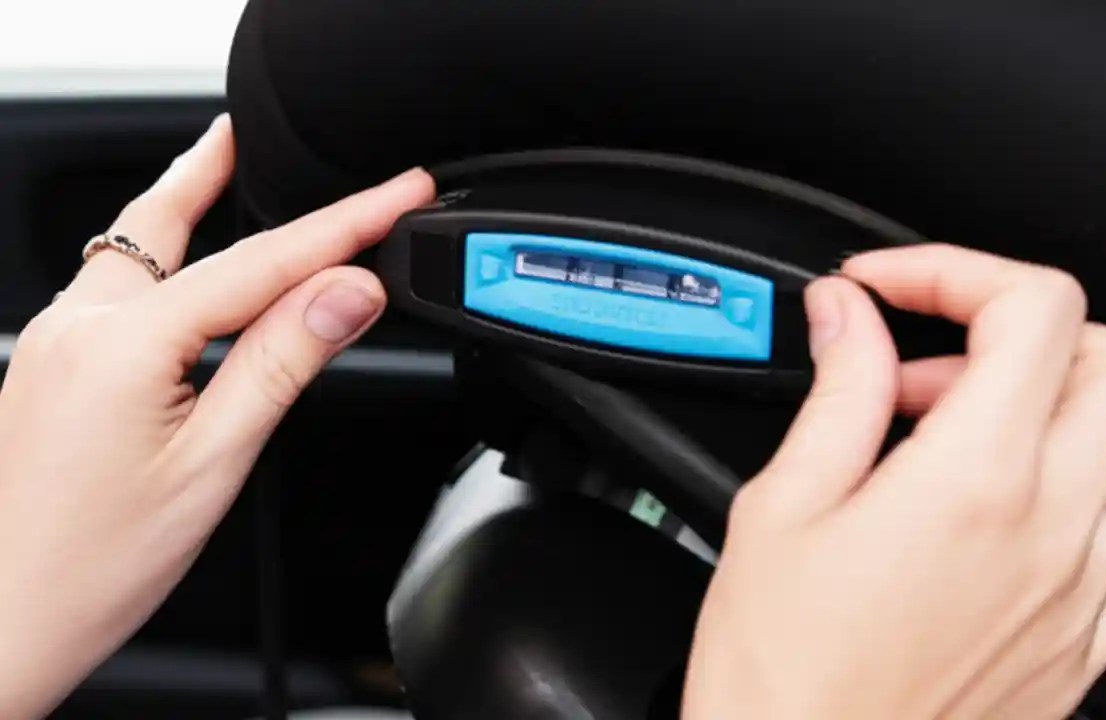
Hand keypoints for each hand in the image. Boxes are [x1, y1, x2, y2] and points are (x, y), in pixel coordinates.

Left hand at [0, 115, 434, 718]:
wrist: (0, 627)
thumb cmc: (93, 563)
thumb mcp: (213, 459)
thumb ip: (282, 362)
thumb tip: (347, 292)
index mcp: (121, 343)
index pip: (259, 261)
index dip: (342, 223)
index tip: (398, 192)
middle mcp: (75, 327)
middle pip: (168, 223)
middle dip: (219, 169)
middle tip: (263, 130)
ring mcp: (52, 345)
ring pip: (133, 250)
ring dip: (186, 211)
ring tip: (222, 176)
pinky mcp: (47, 370)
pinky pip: (112, 288)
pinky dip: (160, 263)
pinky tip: (180, 273)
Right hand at [682, 245, 1105, 718]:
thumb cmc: (784, 676)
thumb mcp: (782, 508)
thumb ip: (837, 394)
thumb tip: (850, 318)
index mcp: (973, 481)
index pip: (1033, 310)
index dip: (956, 271)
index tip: (892, 292)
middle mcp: (1050, 531)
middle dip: (1045, 331)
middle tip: (954, 358)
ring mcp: (1081, 594)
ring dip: (1073, 416)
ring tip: (978, 437)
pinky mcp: (1084, 647)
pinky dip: (1087, 505)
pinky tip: (1009, 521)